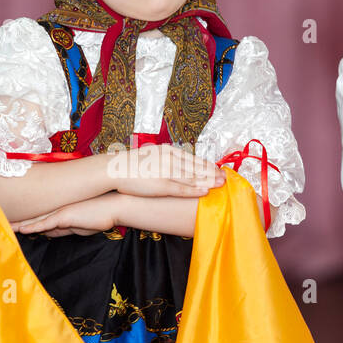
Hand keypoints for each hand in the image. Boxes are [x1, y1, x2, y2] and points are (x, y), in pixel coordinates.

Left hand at [13, 195, 118, 237]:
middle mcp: (57, 210)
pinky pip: (44, 223)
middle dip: (16, 220)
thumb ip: (64, 229)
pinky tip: (20, 229)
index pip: (39, 218)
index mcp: (60, 212)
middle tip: (0, 220)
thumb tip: (48, 233)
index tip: (12, 222)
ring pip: (34, 219)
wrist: (114, 207)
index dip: (24, 221)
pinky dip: (32, 226)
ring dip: (18, 223)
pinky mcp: (64, 216)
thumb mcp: (80, 227)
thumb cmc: (100, 215)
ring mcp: (59, 212)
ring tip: (3, 224)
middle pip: (32, 216)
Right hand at [107, 145, 223, 198]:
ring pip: (193, 177)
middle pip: (197, 167)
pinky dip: (195, 190)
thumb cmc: (131, 164)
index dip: (207, 164)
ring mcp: (167, 172)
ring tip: (222, 184)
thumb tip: (174, 162)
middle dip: (213, 172)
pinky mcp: (162, 185)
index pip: (193, 158)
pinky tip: (206, 191)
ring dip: (209, 180)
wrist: (115, 168)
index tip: (217, 169)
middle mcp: (170, 159)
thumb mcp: (151, 154)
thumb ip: (164, 158)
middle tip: (226, 177)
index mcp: (168, 151)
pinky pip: (182, 188)